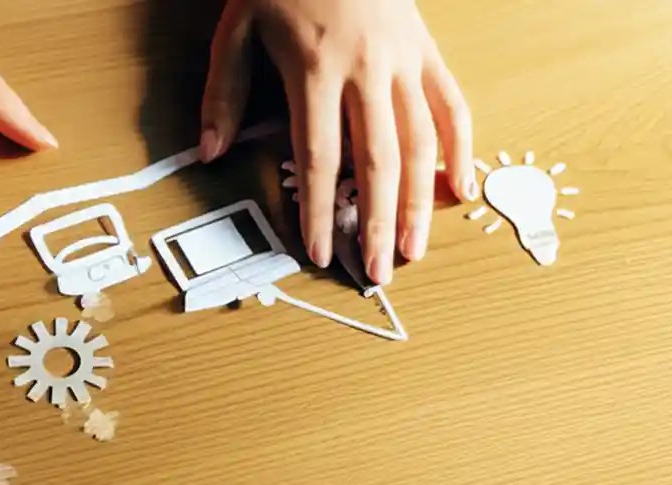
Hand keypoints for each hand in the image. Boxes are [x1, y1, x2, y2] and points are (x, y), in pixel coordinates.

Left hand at [199, 0, 473, 284]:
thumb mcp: (237, 25)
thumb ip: (223, 92)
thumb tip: (209, 152)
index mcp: (316, 67)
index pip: (318, 157)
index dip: (319, 209)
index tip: (317, 251)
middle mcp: (367, 69)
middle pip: (376, 161)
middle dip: (376, 222)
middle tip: (375, 272)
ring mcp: (405, 59)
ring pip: (420, 141)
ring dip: (419, 202)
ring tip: (414, 250)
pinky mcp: (428, 49)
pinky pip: (452, 104)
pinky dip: (461, 147)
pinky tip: (460, 190)